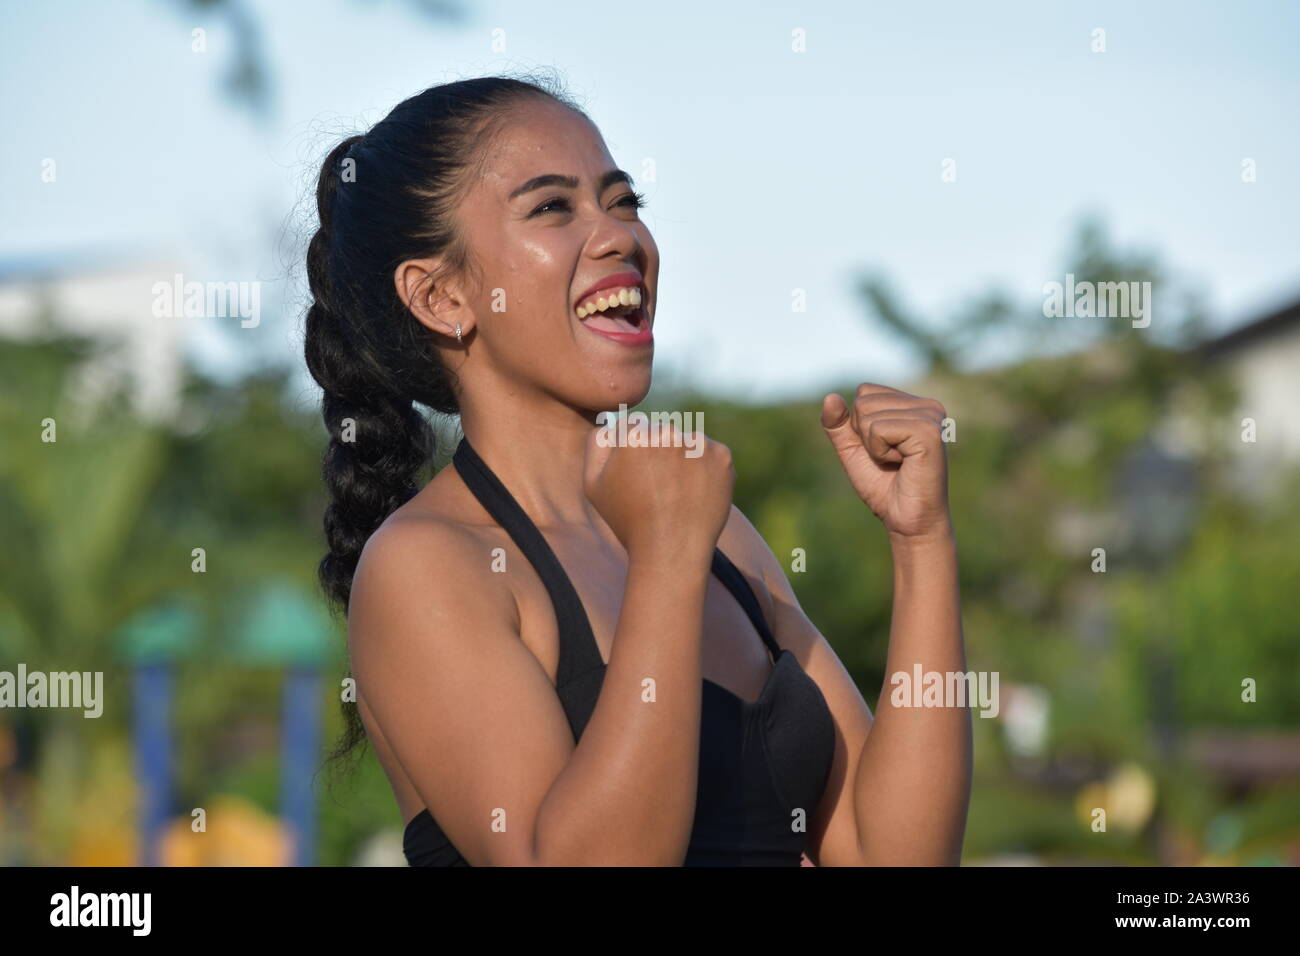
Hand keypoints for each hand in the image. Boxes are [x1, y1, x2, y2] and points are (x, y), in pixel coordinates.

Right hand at [583, 422, 734, 558]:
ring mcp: (698, 443)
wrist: (672, 552)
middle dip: (659, 453)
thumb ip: (597, 443)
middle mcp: (667, 433)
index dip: (633, 454)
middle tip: (658, 489)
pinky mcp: (722, 456)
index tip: (639, 477)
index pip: (632, 427)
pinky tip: (694, 493)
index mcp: (634, 436)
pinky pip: (709, 453)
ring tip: (677, 494)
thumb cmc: (628, 521)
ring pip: (686, 442)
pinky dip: (705, 468)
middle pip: (660, 432)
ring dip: (683, 458)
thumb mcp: (593, 484)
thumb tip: (611, 420)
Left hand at [820, 384, 951, 540]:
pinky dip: (880, 452)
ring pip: (868, 415)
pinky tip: (903, 464)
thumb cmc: (884, 487)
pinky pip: (878, 429)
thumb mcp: (853, 451)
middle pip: (864, 400)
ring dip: (874, 446)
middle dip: (865, 435)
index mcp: (914, 404)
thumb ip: (838, 424)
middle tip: (891, 459)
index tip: (883, 449)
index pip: (865, 391)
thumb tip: (830, 396)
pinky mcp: (929, 432)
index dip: (860, 425)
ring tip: (898, 462)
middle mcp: (927, 405)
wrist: (907, 521)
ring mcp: (931, 416)